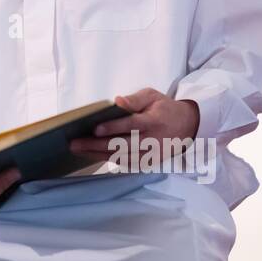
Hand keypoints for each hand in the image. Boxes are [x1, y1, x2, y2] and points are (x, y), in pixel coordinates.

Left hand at [69, 87, 199, 161]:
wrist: (187, 127)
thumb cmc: (164, 108)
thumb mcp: (152, 96)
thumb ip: (135, 99)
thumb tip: (117, 102)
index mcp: (155, 121)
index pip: (132, 125)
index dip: (113, 128)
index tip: (95, 129)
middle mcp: (154, 141)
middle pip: (123, 146)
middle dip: (97, 146)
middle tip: (75, 144)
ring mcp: (152, 155)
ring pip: (122, 158)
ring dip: (98, 155)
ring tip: (78, 149)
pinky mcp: (149, 164)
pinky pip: (125, 164)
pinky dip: (108, 159)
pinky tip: (91, 154)